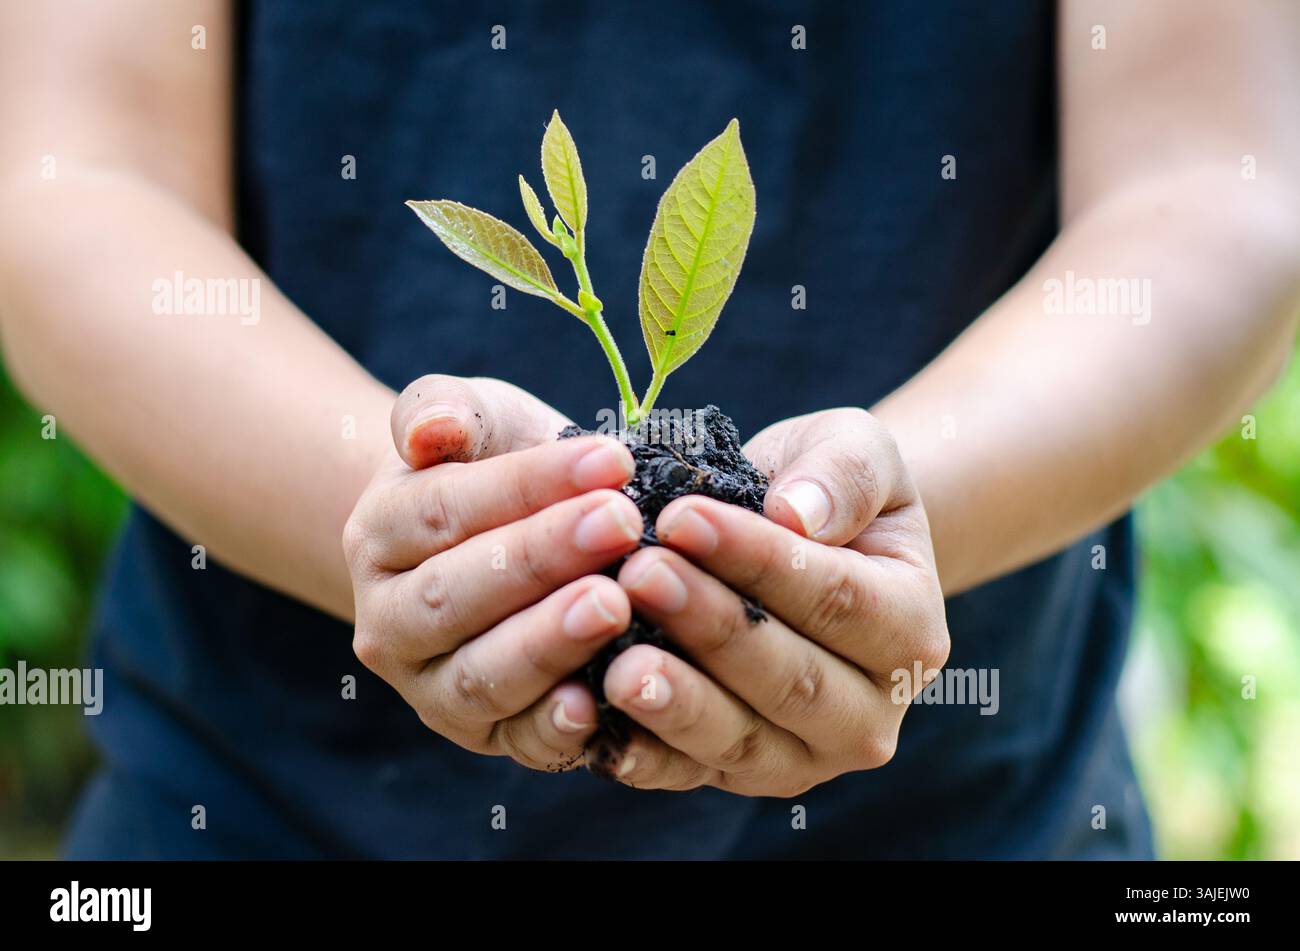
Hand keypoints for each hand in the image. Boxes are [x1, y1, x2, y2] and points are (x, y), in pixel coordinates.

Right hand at [344, 374, 643, 771]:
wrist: (498, 540)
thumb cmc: (494, 467)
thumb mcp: (476, 419)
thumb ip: (446, 409)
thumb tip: (433, 431)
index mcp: (379, 535)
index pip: (444, 510)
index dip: (526, 486)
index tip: (612, 461)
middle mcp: (390, 622)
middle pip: (455, 596)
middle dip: (542, 559)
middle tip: (620, 525)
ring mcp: (432, 687)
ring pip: (480, 676)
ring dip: (550, 643)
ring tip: (615, 604)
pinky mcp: (486, 735)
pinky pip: (516, 741)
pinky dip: (554, 730)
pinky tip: (600, 701)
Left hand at [597, 407, 948, 795]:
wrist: (794, 543)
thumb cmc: (821, 490)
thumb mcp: (853, 449)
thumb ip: (843, 472)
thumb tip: (799, 514)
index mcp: (911, 630)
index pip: (835, 597)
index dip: (757, 560)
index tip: (682, 515)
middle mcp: (870, 713)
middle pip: (790, 677)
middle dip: (709, 627)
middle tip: (638, 575)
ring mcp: (804, 756)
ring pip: (742, 738)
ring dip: (676, 701)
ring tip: (616, 662)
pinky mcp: (739, 774)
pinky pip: (689, 773)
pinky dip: (642, 754)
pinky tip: (593, 722)